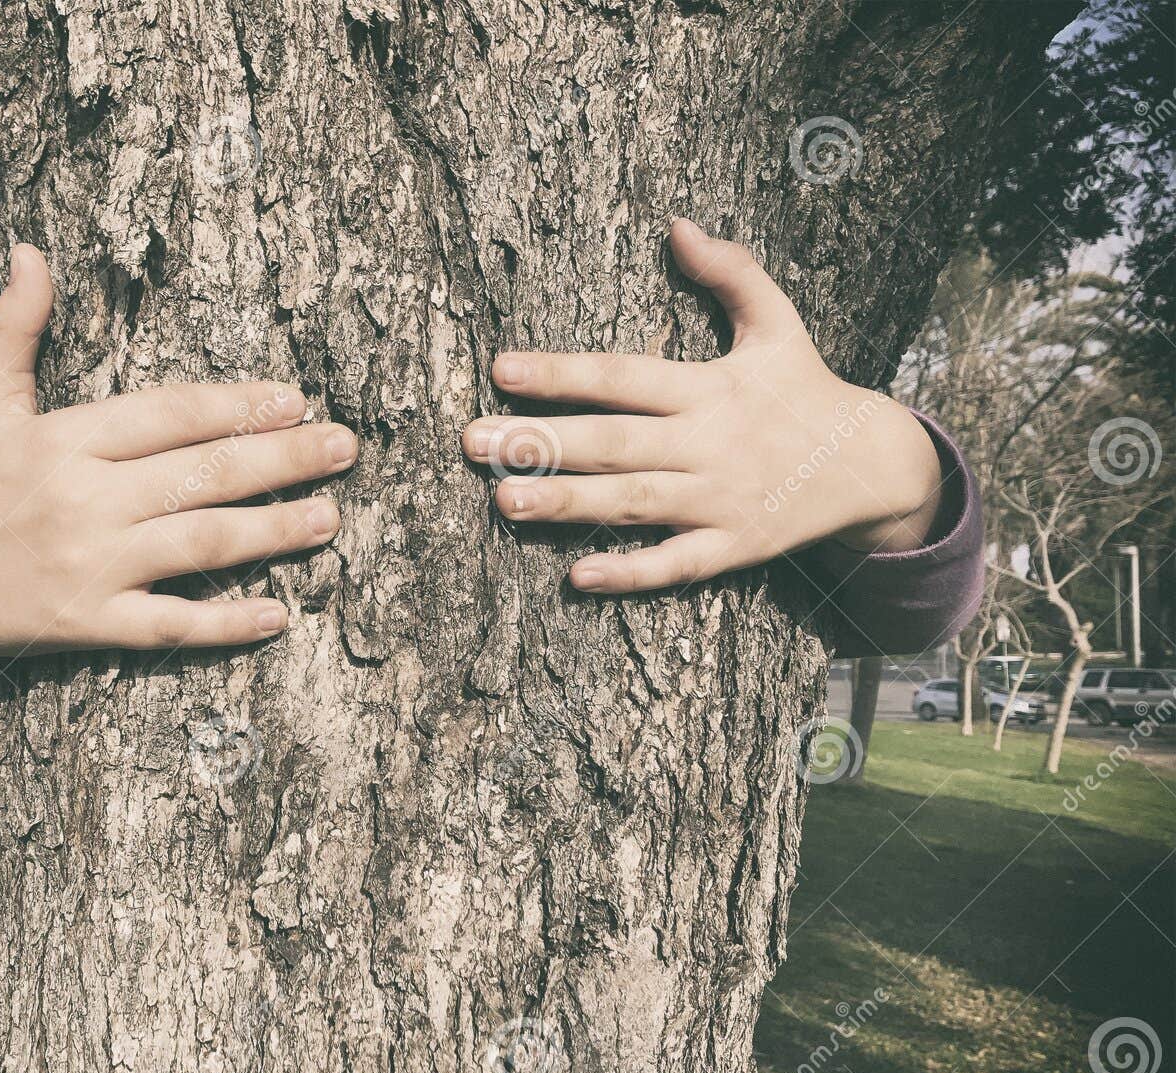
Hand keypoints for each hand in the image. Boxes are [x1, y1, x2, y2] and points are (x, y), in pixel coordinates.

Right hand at [0, 245, 356, 708]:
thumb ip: (14, 330)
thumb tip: (31, 251)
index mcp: (62, 440)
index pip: (169, 414)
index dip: (237, 405)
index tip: (295, 398)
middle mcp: (82, 499)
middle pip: (202, 475)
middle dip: (283, 460)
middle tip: (344, 448)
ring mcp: (89, 566)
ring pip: (201, 546)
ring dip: (273, 532)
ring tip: (329, 519)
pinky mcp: (88, 625)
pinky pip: (171, 625)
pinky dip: (226, 623)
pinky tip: (278, 615)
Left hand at [462, 219, 943, 593]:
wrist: (873, 465)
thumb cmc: (806, 390)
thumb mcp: (778, 324)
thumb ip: (730, 273)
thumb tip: (677, 225)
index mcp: (709, 387)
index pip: (624, 375)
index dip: (563, 372)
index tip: (502, 369)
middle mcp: (708, 443)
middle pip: (613, 442)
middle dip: (540, 442)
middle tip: (472, 441)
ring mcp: (719, 500)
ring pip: (632, 503)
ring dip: (567, 504)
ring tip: (503, 502)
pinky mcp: (733, 547)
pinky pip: (676, 564)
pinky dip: (631, 572)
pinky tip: (578, 576)